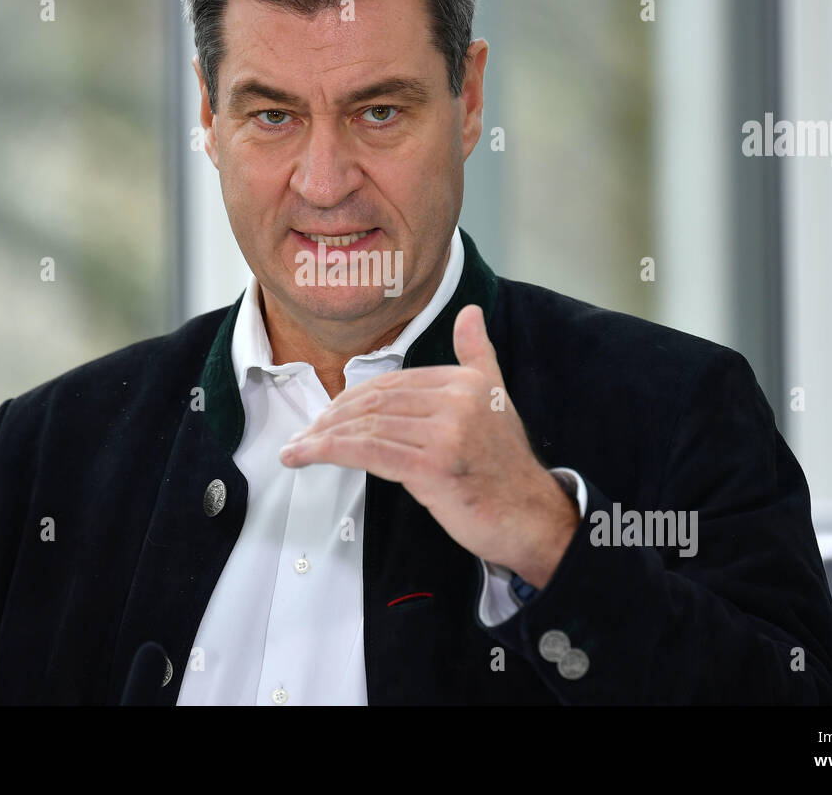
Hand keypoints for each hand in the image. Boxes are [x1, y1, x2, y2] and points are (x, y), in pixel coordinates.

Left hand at [278, 304, 577, 588]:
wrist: (533, 519)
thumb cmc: (505, 470)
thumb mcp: (496, 399)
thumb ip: (476, 354)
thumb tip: (469, 312)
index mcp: (465, 382)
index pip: (392, 384)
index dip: (351, 399)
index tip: (327, 416)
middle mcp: (457, 401)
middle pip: (375, 403)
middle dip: (332, 419)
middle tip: (305, 434)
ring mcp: (445, 434)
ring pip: (367, 428)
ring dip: (323, 438)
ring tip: (299, 448)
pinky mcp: (432, 468)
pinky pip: (368, 453)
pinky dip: (330, 452)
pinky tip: (307, 456)